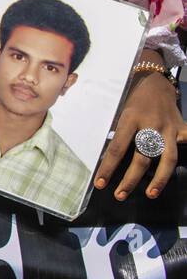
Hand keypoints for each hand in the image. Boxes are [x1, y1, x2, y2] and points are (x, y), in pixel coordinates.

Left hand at [94, 72, 186, 200]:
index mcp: (130, 119)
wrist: (155, 82)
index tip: (100, 184)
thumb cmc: (134, 101)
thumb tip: (112, 160)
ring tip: (150, 193)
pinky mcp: (183, 128)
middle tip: (120, 195)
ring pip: (167, 158)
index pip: (117, 148)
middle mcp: (151, 125)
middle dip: (130, 179)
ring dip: (159, 178)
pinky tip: (185, 172)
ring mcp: (169, 128)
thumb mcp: (122, 114)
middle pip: (142, 157)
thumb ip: (121, 135)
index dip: (108, 168)